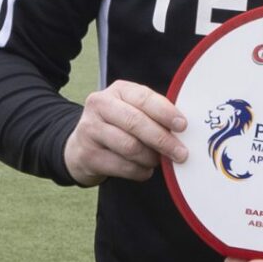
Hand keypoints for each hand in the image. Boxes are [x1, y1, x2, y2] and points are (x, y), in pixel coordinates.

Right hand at [63, 81, 186, 185]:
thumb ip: (153, 115)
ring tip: (157, 161)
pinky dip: (139, 171)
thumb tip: (181, 130)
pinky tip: (144, 170)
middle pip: (136, 123)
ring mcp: (90, 129)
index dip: (165, 112)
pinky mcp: (87, 154)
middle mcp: (100, 105)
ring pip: (130, 147)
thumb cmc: (117, 127)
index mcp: (118, 90)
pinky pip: (123, 166)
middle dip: (162, 140)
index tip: (182, 126)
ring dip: (150, 158)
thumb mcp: (132, 111)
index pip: (144, 98)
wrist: (80, 147)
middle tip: (180, 153)